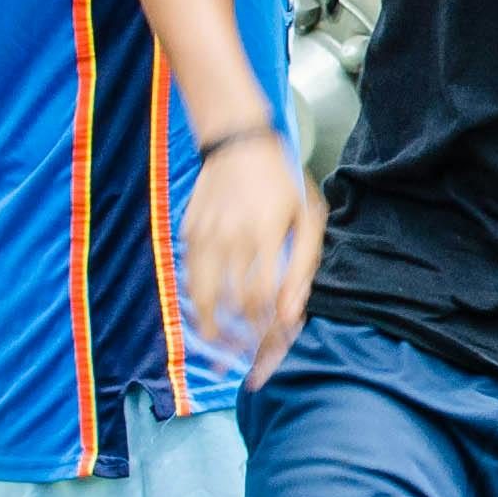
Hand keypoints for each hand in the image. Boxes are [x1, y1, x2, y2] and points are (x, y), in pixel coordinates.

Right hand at [179, 128, 323, 358]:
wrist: (238, 143)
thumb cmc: (283, 182)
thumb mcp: (308, 217)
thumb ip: (303, 266)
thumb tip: (291, 313)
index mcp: (265, 233)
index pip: (262, 298)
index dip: (267, 327)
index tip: (274, 342)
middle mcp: (231, 237)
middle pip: (232, 303)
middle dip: (240, 335)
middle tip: (249, 353)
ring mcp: (205, 234)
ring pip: (202, 295)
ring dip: (212, 326)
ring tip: (220, 345)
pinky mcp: (188, 232)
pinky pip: (189, 275)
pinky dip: (197, 298)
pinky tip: (207, 311)